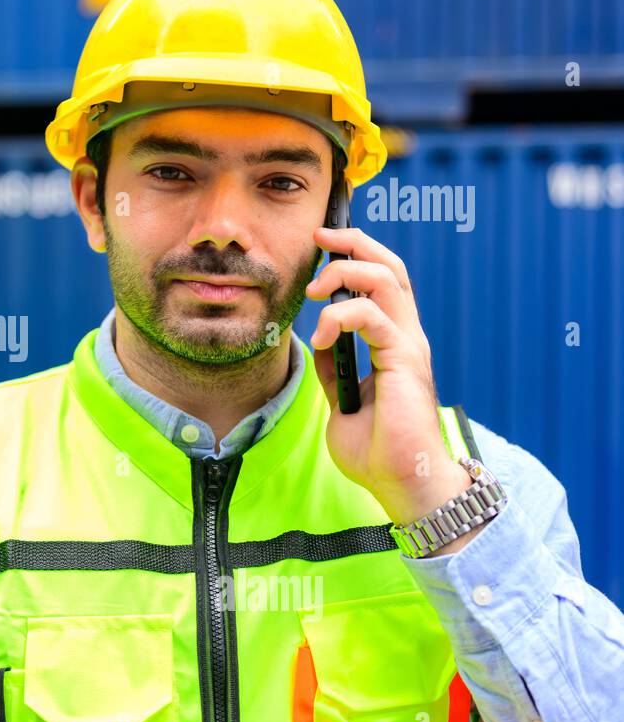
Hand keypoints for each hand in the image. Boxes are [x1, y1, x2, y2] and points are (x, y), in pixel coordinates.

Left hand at [305, 227, 467, 528]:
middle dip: (354, 244)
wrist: (402, 482)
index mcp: (393, 342)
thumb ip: (335, 370)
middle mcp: (406, 336)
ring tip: (312, 295)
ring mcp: (409, 345)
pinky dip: (340, 317)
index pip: (382, 281)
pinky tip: (322, 337)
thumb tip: (318, 344)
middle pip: (390, 267)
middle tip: (320, 239)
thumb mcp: (343, 401)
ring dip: (342, 276)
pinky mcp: (405, 359)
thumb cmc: (377, 450)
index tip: (321, 245)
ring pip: (385, 280)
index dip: (355, 255)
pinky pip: (372, 317)